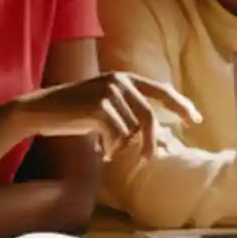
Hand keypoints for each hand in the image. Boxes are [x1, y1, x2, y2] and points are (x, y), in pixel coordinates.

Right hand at [15, 72, 201, 160]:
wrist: (41, 110)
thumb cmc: (76, 113)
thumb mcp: (107, 109)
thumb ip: (132, 117)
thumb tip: (164, 140)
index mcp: (125, 78)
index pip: (161, 91)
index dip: (181, 105)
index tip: (196, 120)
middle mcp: (120, 81)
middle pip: (149, 117)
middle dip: (152, 141)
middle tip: (149, 159)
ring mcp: (108, 92)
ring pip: (130, 130)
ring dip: (122, 146)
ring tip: (108, 149)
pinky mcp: (97, 107)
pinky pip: (116, 136)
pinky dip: (112, 148)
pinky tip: (103, 152)